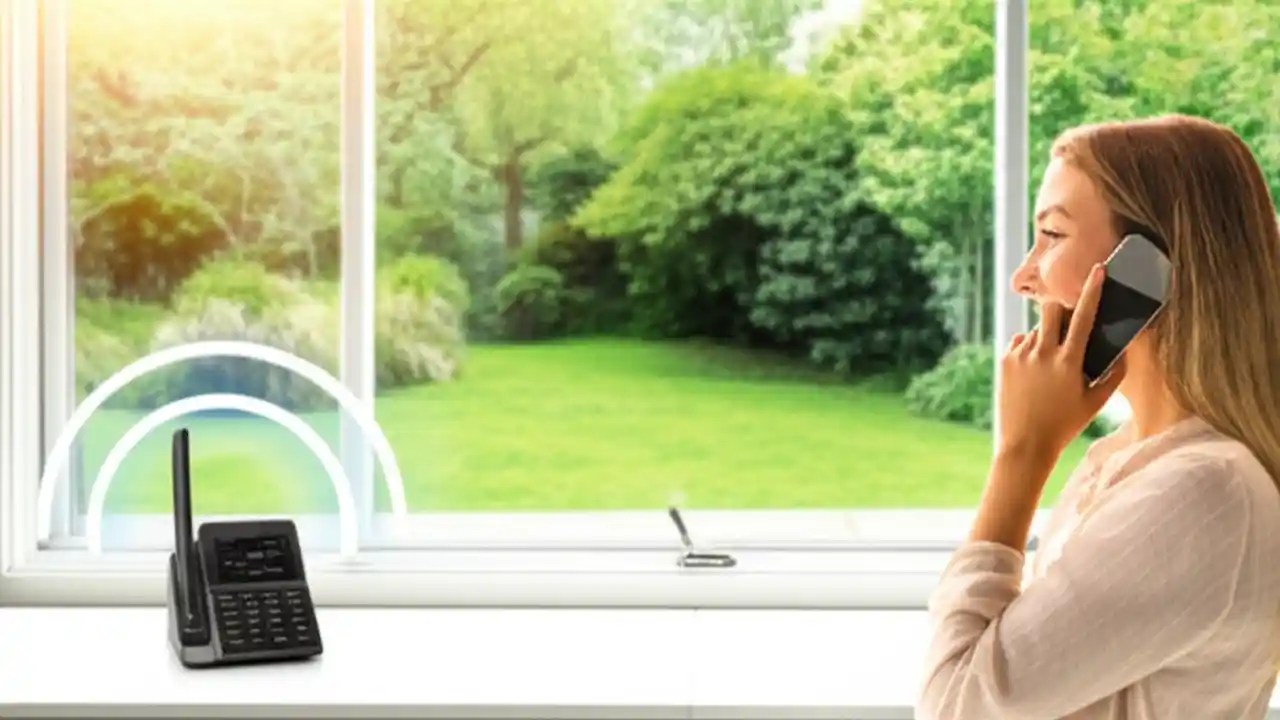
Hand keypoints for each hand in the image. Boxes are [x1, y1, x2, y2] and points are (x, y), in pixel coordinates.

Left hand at [997, 263, 1126, 459]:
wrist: (1025, 445)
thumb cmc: (1066, 424)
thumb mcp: (1096, 402)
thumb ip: (1114, 373)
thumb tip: (1124, 349)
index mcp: (1069, 361)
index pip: (1084, 316)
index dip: (1093, 290)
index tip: (1098, 269)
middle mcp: (1043, 353)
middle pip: (1052, 310)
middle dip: (1060, 310)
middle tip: (1066, 325)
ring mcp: (1020, 355)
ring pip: (1036, 330)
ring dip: (1045, 338)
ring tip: (1048, 368)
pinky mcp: (1005, 361)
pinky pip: (1019, 342)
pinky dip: (1028, 349)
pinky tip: (1032, 372)